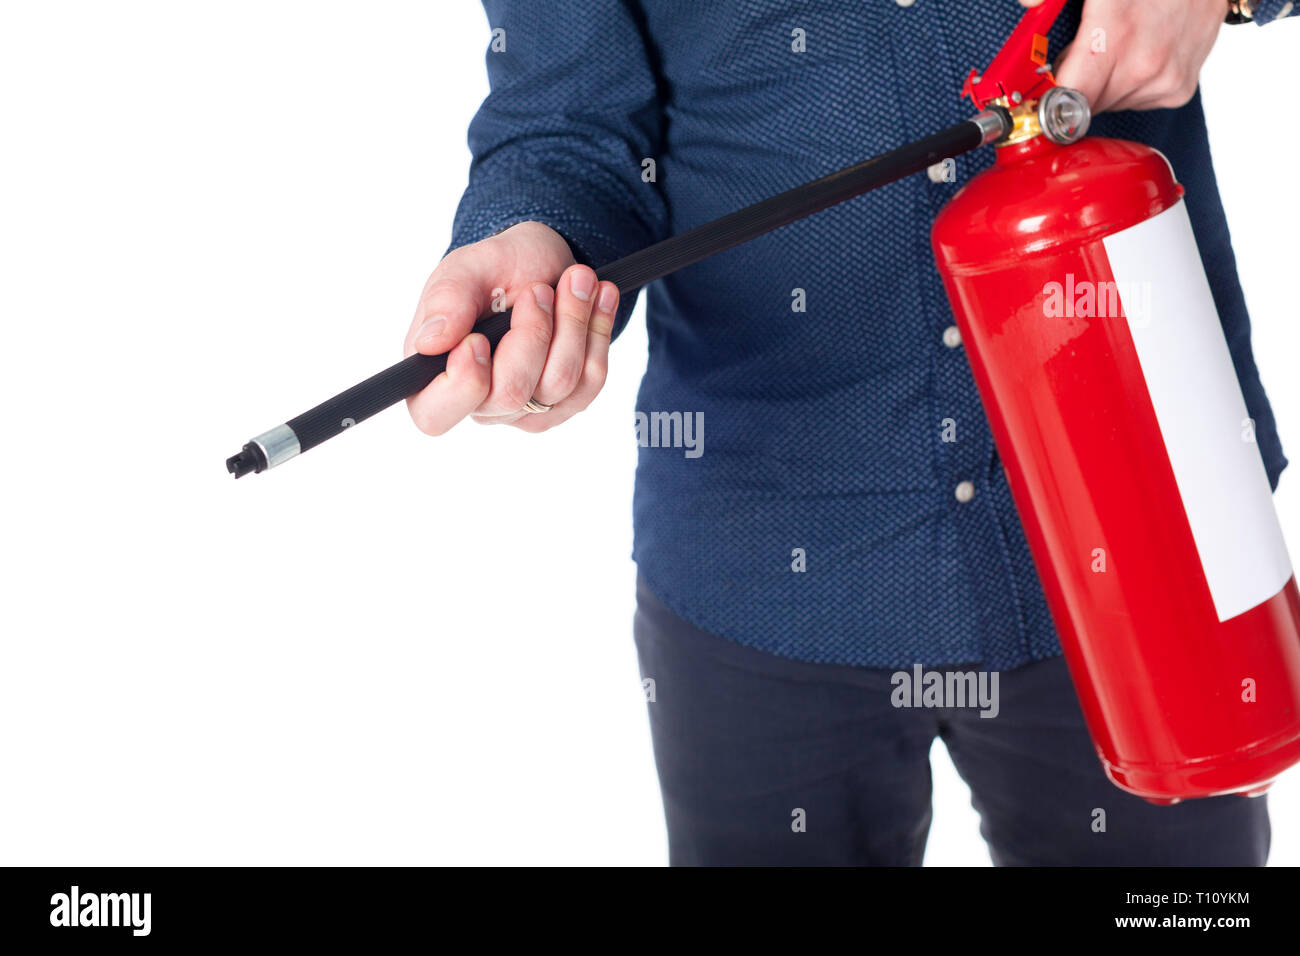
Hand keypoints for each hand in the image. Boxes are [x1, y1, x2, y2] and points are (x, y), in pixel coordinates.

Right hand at [402, 221, 619, 434]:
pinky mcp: (565, 404)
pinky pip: (590, 381)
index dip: (463, 385)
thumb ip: (446, 299)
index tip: (478, 339)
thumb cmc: (494, 270)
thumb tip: (429, 343)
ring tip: (575, 280)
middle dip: (533, 332)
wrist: (541, 265)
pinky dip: (598, 332)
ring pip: (559, 383)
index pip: (435, 415)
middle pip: (511, 394)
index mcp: (433, 374)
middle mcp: (478, 402)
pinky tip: (599, 298)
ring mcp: (524, 409)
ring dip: (573, 322)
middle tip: (538, 290)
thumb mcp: (465, 267)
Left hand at [1020, 0, 1223, 112]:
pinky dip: (1131, 84)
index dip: (1047, 98)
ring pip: (1109, 104)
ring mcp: (1164, 81)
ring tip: (1118, 46)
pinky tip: (1140, 52)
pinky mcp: (1179, 90)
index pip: (1065, 101)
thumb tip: (1030, 4)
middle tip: (1085, 50)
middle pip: (1083, 105)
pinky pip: (1135, 102)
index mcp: (1113, 37)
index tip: (1039, 94)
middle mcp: (1143, 67)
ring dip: (1105, 83)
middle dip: (1077, 82)